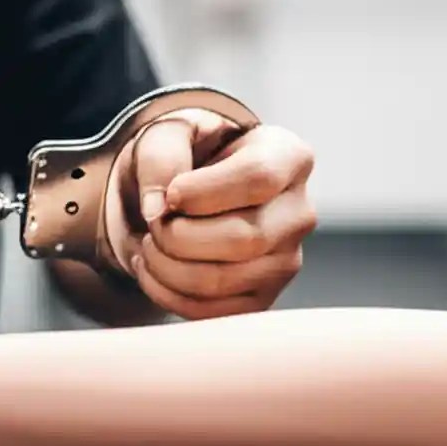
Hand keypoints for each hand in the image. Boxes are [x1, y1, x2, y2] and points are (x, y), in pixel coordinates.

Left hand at [104, 109, 315, 318]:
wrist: (193, 191)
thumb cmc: (188, 155)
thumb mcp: (169, 134)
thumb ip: (161, 158)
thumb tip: (157, 209)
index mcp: (289, 158)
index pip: (258, 178)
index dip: (203, 192)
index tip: (171, 194)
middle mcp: (298, 213)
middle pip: (244, 239)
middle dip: (179, 236)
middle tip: (153, 223)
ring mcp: (285, 261)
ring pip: (223, 280)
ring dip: (166, 267)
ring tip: (148, 246)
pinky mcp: (262, 297)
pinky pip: (211, 311)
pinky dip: (166, 294)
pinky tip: (153, 269)